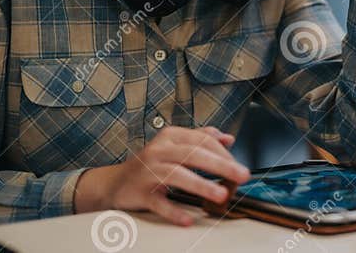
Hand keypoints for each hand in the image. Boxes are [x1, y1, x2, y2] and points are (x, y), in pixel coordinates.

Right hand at [74, 126, 249, 225]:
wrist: (114, 182)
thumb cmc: (150, 164)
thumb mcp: (174, 145)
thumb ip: (200, 139)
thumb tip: (228, 138)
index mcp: (171, 136)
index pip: (202, 140)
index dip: (223, 154)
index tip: (239, 167)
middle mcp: (159, 150)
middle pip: (193, 154)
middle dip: (221, 165)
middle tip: (241, 175)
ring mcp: (148, 171)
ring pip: (177, 175)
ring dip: (201, 185)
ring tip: (221, 195)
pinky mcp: (139, 193)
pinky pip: (158, 202)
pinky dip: (173, 211)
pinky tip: (188, 219)